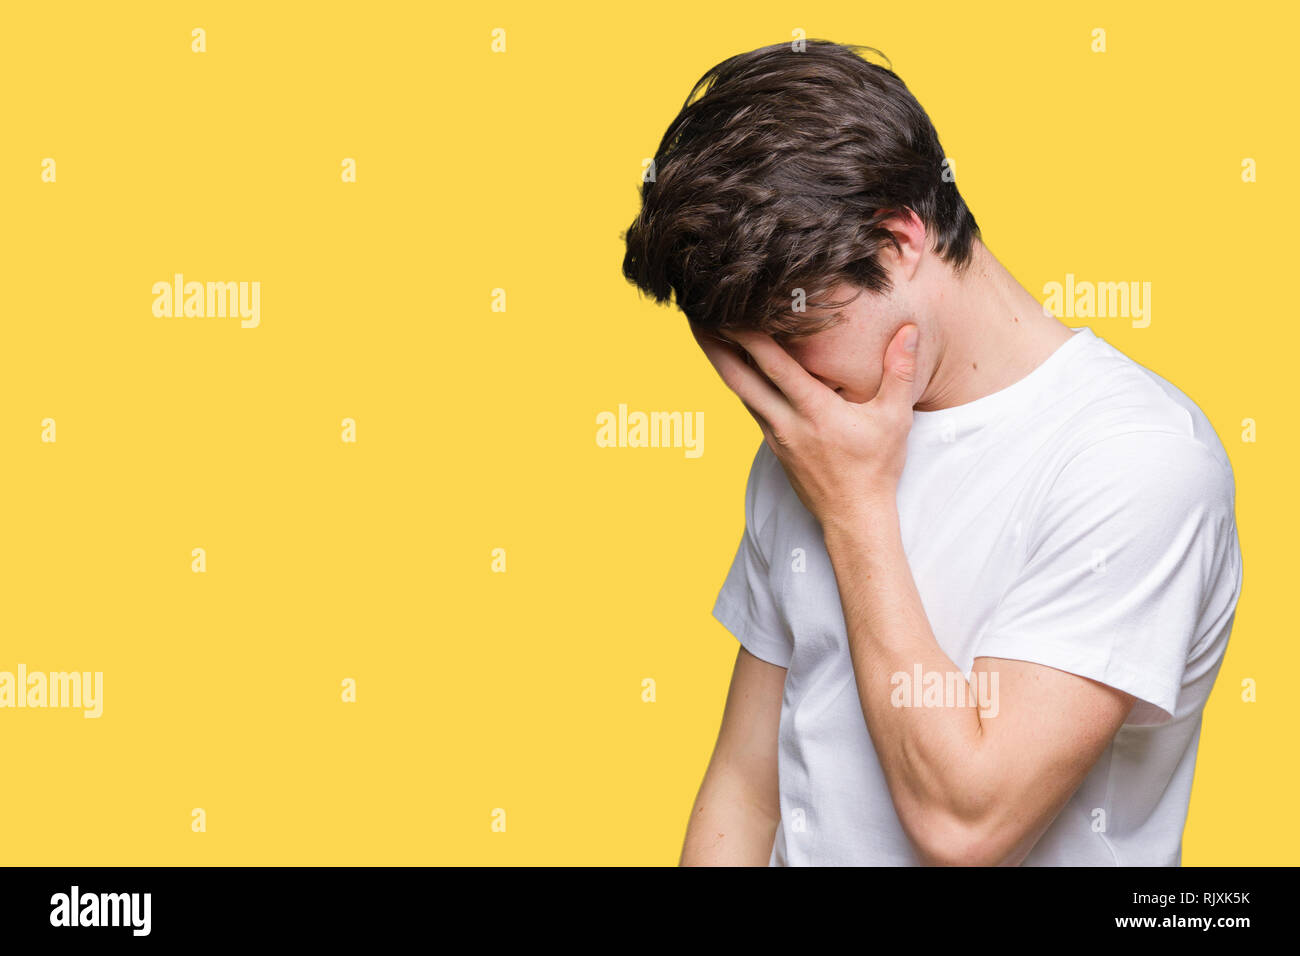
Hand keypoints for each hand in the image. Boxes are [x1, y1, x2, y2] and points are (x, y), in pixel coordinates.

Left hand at [692, 322, 918, 527]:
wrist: (854, 517)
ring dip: (722, 362)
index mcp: (813, 410)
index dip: (747, 335)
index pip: (772, 365)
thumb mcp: (895, 418)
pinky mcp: (773, 445)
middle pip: (738, 378)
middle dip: (714, 346)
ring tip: (707, 334)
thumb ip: (899, 371)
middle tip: (694, 317)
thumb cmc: (876, 468)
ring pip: (740, 392)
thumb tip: (909, 329)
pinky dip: (740, 383)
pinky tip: (735, 369)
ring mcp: (775, 435)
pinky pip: (751, 407)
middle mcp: (786, 421)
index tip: (727, 310)